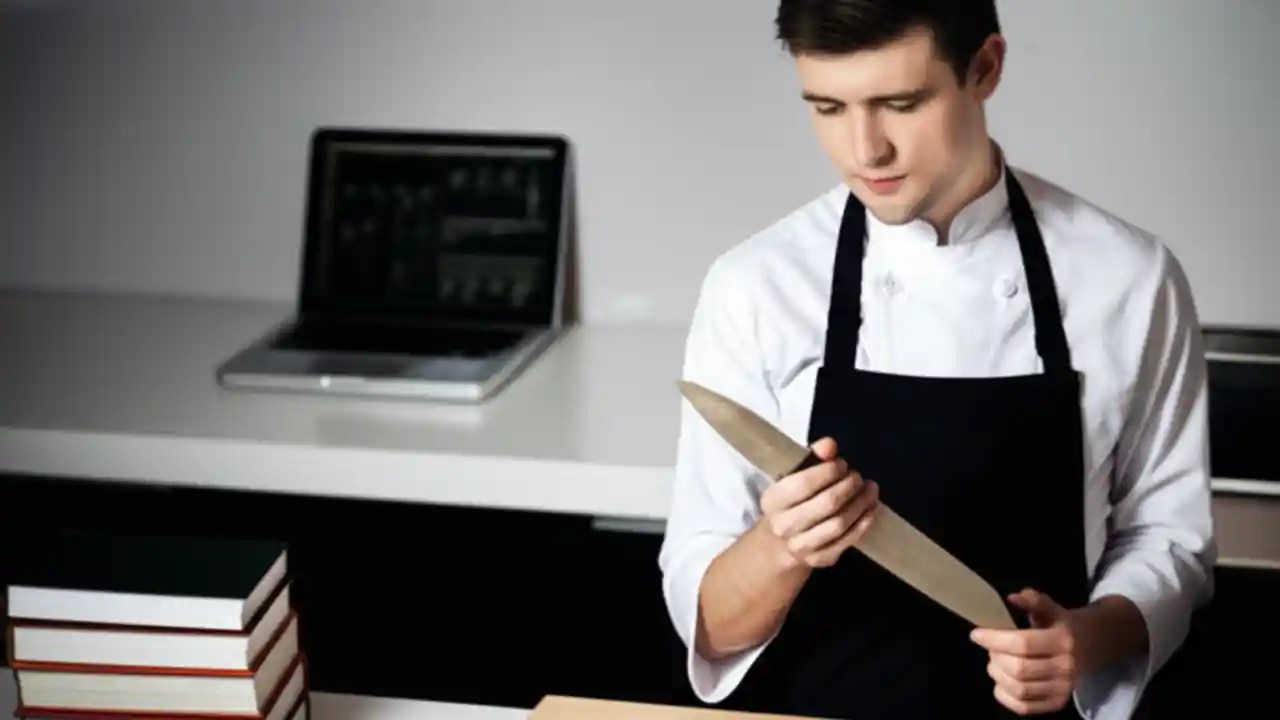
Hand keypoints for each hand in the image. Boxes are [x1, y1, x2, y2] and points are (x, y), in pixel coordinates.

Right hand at [758, 437, 879, 568]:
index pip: (804, 484)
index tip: (842, 464)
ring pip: (840, 523)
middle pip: (827, 504)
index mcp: (773, 501)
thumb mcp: (793, 477)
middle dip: (849, 486)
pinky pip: (848, 540)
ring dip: (861, 503)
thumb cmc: (790, 502)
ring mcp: (802, 546)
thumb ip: (811, 457)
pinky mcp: (821, 559)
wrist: (778, 545)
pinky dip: (864, 522)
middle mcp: (784, 526)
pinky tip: (872, 507)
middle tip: (857, 477)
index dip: (829, 471)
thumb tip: (830, 444)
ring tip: (870, 489)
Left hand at [969, 589, 1080, 715]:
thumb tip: (1012, 597)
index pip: (1022, 643)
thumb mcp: (1051, 608)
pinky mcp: (1058, 703)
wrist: (1093, 645)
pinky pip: (1025, 707)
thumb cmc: (1063, 624)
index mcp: (1063, 640)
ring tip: (995, 663)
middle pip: (1019, 669)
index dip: (995, 639)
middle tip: (990, 649)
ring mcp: (1063, 688)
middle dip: (996, 657)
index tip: (976, 634)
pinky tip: (1001, 682)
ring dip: (998, 676)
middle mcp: (1066, 667)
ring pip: (1020, 689)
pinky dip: (1006, 696)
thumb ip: (1033, 600)